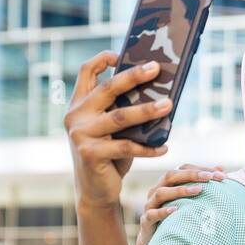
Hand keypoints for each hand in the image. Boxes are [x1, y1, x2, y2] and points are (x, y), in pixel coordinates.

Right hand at [64, 51, 172, 210]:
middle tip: (156, 68)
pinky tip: (165, 147)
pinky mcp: (91, 154)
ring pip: (120, 117)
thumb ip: (119, 111)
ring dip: (147, 110)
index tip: (122, 53)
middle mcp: (75, 116)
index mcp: (79, 104)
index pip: (86, 72)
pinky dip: (148, 148)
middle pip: (107, 89)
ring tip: (168, 105)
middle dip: (133, 76)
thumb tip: (156, 92)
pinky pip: (126, 147)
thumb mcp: (110, 130)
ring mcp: (81, 135)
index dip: (103, 59)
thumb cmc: (108, 156)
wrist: (95, 191)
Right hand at [135, 164, 225, 244]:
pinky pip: (152, 214)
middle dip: (191, 175)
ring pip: (161, 193)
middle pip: (171, 175)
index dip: (200, 169)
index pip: (183, 169)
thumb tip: (221, 169)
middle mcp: (157, 190)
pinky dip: (163, 211)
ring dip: (180, 190)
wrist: (154, 241)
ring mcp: (150, 205)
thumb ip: (202, 184)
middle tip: (209, 177)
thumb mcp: (188, 200)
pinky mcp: (146, 221)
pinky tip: (176, 210)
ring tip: (198, 190)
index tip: (220, 174)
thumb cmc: (175, 217)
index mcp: (168, 183)